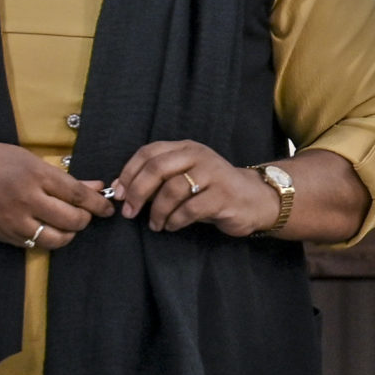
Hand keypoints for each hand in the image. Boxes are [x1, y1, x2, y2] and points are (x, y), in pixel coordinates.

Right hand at [0, 137, 112, 251]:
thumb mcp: (31, 161)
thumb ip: (64, 178)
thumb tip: (95, 187)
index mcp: (37, 175)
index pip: (79, 196)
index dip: (98, 205)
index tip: (107, 209)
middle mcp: (28, 199)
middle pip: (72, 220)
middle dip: (85, 220)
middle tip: (84, 215)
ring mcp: (14, 220)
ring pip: (56, 239)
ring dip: (68, 234)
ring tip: (67, 225)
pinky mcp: (3, 235)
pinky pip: (34, 244)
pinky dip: (46, 239)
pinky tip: (46, 229)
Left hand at [111, 141, 280, 236]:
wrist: (254, 199)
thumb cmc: (212, 191)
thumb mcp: (185, 178)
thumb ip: (157, 180)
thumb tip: (121, 189)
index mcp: (186, 148)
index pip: (148, 152)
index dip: (129, 173)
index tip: (119, 194)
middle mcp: (199, 156)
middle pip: (157, 168)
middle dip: (137, 192)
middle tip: (130, 212)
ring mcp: (213, 174)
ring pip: (172, 190)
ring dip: (157, 211)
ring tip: (156, 224)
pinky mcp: (223, 196)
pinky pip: (190, 209)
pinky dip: (175, 220)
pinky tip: (172, 226)